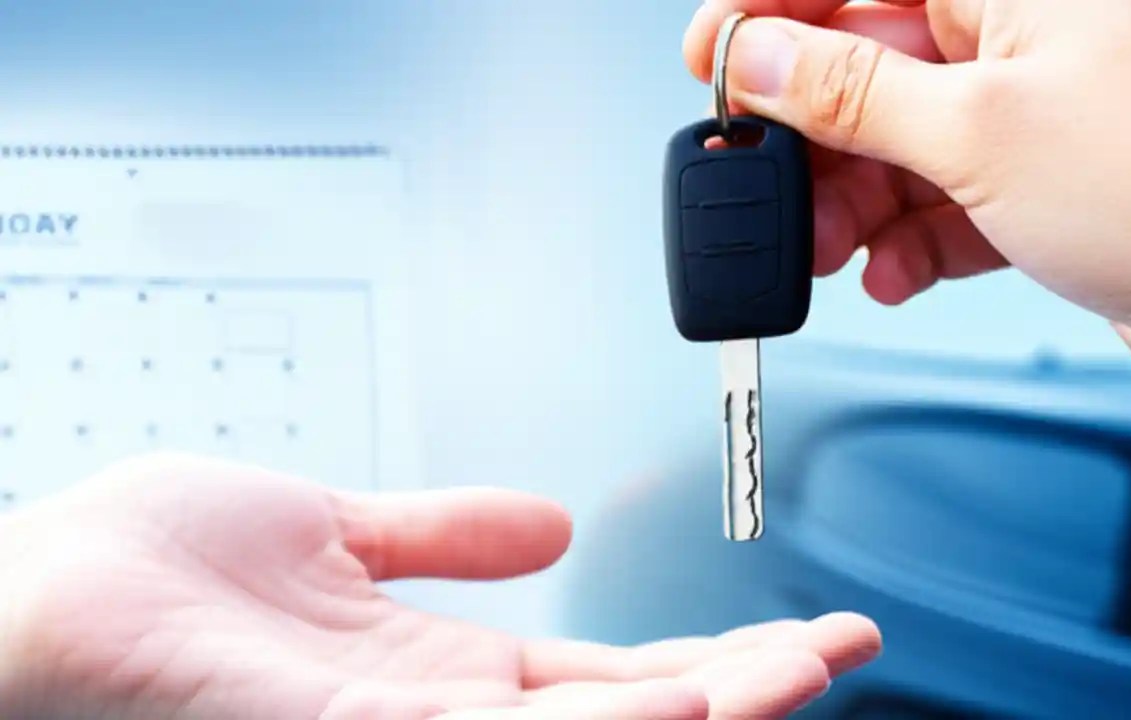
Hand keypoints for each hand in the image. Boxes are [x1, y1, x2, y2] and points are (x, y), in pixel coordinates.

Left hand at [0, 453, 880, 719]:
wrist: (34, 596)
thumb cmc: (149, 571)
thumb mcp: (335, 527)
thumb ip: (443, 531)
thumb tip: (552, 525)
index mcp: (443, 672)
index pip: (616, 676)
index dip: (716, 655)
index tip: (801, 628)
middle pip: (627, 718)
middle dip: (745, 687)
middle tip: (842, 651)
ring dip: (704, 709)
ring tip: (796, 673)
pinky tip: (678, 704)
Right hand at [683, 0, 1130, 429]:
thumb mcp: (978, 133)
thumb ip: (853, 92)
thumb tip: (757, 57)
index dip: (771, 9)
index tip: (711, 61)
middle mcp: (1014, 45)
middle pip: (866, 67)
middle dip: (808, 136)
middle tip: (766, 191)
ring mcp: (1022, 122)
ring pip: (894, 146)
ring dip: (849, 205)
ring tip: (828, 253)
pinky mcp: (1030, 194)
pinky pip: (935, 206)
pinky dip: (905, 244)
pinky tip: (896, 276)